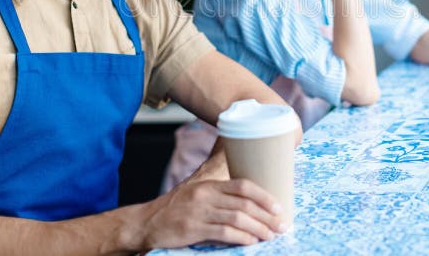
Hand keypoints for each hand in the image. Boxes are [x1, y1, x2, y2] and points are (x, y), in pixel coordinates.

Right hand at [138, 177, 286, 249]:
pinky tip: (251, 242)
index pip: (243, 185)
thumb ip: (220, 198)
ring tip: (270, 236)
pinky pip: (224, 233)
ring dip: (258, 228)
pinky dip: (242, 238)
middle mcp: (206, 195)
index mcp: (209, 185)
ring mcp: (199, 212)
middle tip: (281, 226)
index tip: (279, 208)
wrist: (147, 222)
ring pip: (237, 218)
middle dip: (267, 216)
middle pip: (244, 203)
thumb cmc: (176, 210)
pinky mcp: (193, 229)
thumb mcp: (198, 195)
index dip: (264, 196)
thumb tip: (250, 209)